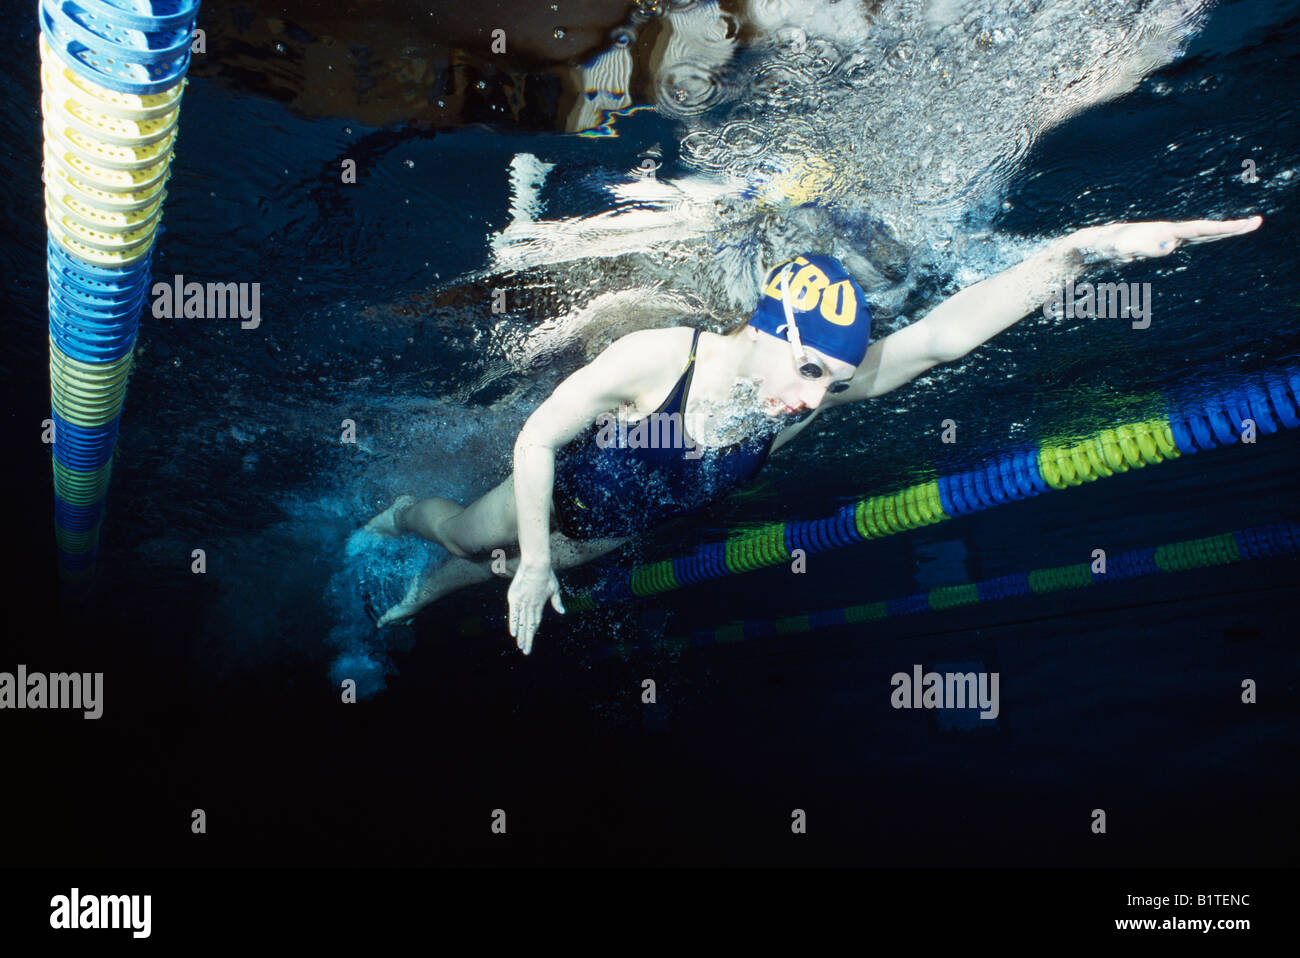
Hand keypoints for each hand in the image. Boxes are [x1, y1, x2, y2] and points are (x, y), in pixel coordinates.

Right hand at [506, 562, 564, 654]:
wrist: (536, 564)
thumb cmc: (546, 574)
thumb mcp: (555, 588)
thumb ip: (557, 601)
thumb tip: (562, 612)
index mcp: (540, 605)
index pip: (536, 622)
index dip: (533, 633)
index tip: (531, 642)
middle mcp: (531, 606)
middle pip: (529, 626)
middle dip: (528, 639)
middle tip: (526, 651)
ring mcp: (523, 602)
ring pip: (522, 622)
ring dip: (521, 635)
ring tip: (520, 646)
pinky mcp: (515, 597)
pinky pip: (514, 614)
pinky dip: (513, 623)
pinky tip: (513, 633)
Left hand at [1068, 215, 1261, 263]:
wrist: (1091, 242)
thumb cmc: (1104, 245)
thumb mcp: (1123, 247)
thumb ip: (1144, 246)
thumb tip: (1171, 245)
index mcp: (1164, 230)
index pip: (1200, 229)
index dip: (1224, 228)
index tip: (1247, 224)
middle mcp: (1166, 231)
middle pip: (1204, 229)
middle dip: (1229, 227)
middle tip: (1257, 222)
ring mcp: (1163, 236)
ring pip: (1197, 235)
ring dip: (1219, 232)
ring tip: (1242, 227)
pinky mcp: (1157, 243)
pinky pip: (1184, 241)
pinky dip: (1203, 238)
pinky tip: (1213, 237)